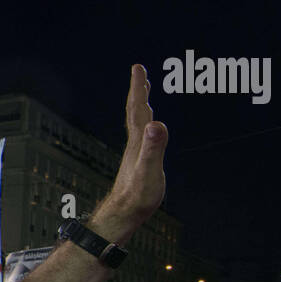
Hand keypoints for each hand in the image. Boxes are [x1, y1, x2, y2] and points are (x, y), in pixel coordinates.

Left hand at [90, 65, 168, 242]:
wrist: (124, 214)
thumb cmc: (138, 196)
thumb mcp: (150, 170)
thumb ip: (154, 148)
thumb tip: (156, 124)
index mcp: (139, 141)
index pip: (138, 109)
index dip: (139, 88)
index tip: (138, 67)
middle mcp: (135, 144)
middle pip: (136, 112)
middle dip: (139, 91)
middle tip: (140, 72)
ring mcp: (136, 153)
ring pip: (138, 124)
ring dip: (142, 106)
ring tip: (145, 96)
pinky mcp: (138, 163)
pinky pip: (143, 138)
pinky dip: (146, 127)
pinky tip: (148, 131)